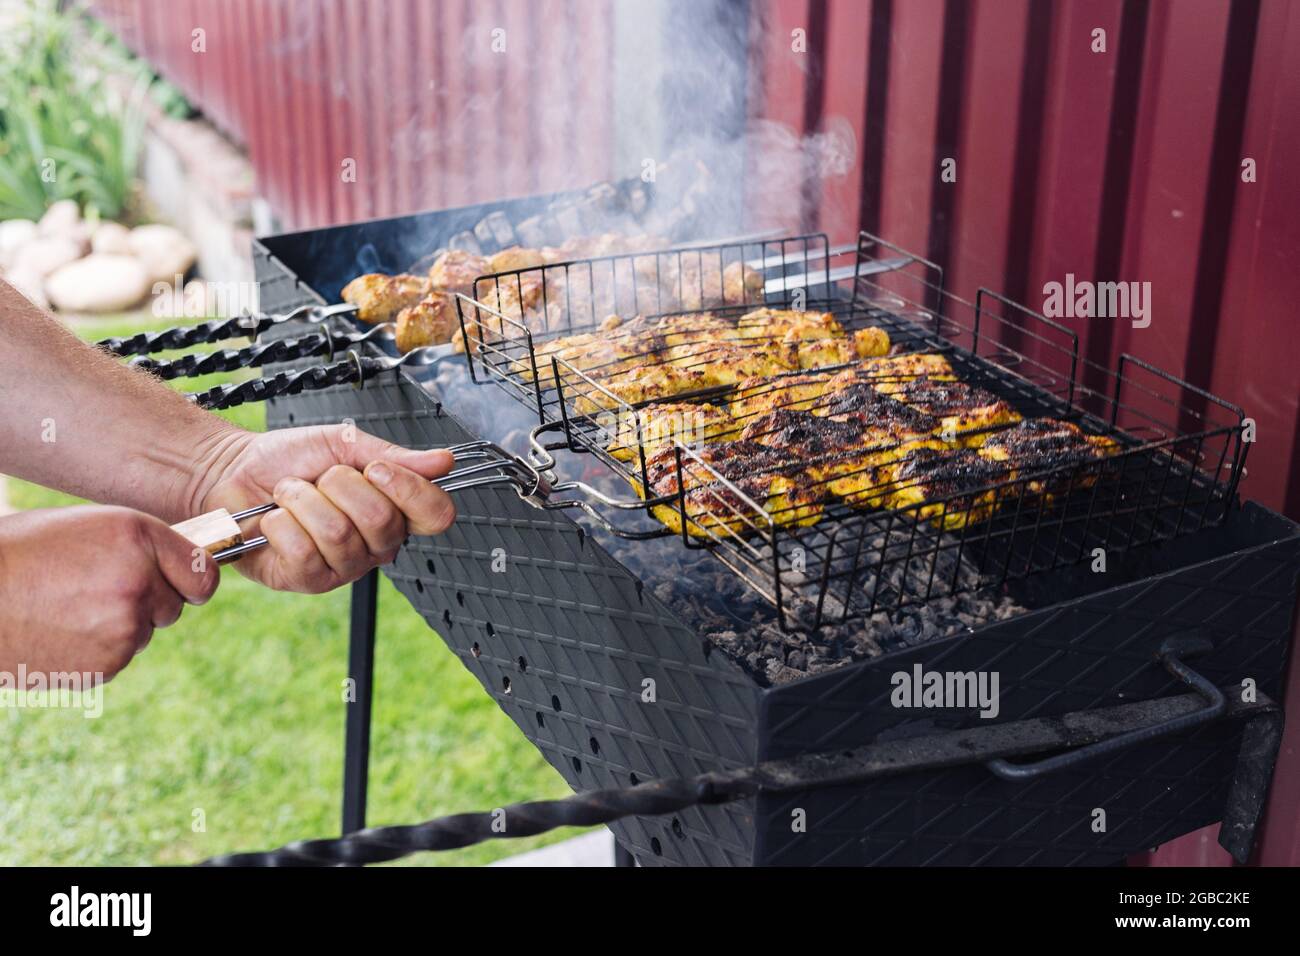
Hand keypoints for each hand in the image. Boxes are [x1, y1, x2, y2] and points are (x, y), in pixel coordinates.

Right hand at [0, 506, 218, 680]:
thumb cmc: (21, 554)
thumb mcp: (86, 527)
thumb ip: (138, 546)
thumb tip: (179, 567)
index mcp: (136, 536)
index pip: (203, 572)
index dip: (192, 581)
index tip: (185, 585)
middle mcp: (140, 580)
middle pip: (174, 605)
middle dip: (148, 602)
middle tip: (95, 590)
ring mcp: (125, 625)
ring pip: (143, 632)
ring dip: (118, 626)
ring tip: (65, 608)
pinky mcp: (107, 663)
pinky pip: (118, 656)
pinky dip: (96, 649)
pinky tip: (58, 631)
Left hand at [193, 424, 455, 592]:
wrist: (233, 469)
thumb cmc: (290, 458)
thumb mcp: (345, 444)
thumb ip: (395, 456)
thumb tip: (444, 461)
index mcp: (395, 511)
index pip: (436, 515)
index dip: (410, 491)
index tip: (375, 469)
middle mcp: (376, 545)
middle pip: (383, 522)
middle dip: (341, 486)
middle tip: (320, 479)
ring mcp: (343, 567)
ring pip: (340, 535)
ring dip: (304, 501)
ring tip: (290, 495)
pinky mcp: (306, 580)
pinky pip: (305, 552)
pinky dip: (281, 523)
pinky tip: (274, 519)